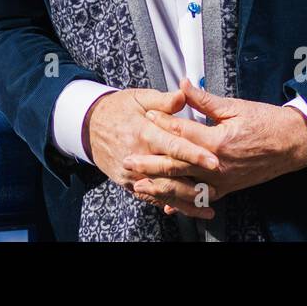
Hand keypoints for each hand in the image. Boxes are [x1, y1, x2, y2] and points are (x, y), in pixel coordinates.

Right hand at [84, 87, 220, 218]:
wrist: (87, 125)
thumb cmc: (117, 109)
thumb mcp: (139, 98)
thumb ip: (164, 100)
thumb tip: (184, 95)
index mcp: (144, 132)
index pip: (174, 146)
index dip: (195, 155)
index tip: (214, 161)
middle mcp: (138, 155)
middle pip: (170, 173)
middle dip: (196, 183)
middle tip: (218, 189)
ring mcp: (131, 173)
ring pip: (162, 190)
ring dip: (186, 201)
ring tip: (208, 206)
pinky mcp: (127, 182)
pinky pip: (151, 197)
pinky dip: (170, 205)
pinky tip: (187, 210)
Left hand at [126, 78, 306, 215]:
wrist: (292, 144)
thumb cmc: (265, 122)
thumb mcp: (235, 106)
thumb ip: (205, 100)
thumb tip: (183, 84)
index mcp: (218, 140)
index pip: (182, 132)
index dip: (162, 123)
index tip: (144, 118)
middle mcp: (217, 164)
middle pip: (177, 164)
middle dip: (150, 163)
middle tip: (128, 160)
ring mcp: (222, 180)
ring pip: (185, 186)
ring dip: (160, 187)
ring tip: (139, 186)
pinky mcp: (228, 189)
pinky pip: (201, 198)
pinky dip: (183, 203)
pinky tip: (167, 205)